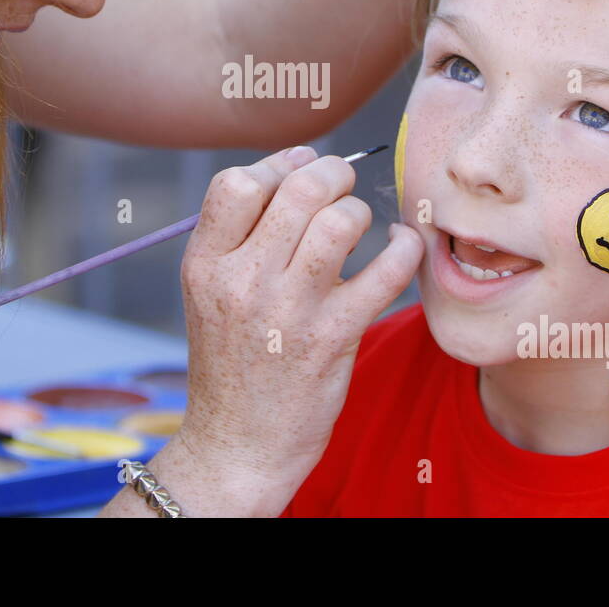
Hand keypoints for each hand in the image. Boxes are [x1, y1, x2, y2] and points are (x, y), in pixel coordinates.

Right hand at [174, 145, 423, 510]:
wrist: (238, 444)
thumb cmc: (231, 359)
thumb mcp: (209, 293)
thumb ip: (239, 234)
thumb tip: (297, 164)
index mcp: (205, 265)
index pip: (238, 182)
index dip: (278, 164)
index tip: (302, 167)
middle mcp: (243, 282)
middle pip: (299, 190)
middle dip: (333, 174)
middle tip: (342, 185)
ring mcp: (289, 310)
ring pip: (342, 220)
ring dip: (360, 211)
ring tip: (360, 224)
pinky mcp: (334, 336)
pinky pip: (386, 269)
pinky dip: (403, 247)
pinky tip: (398, 246)